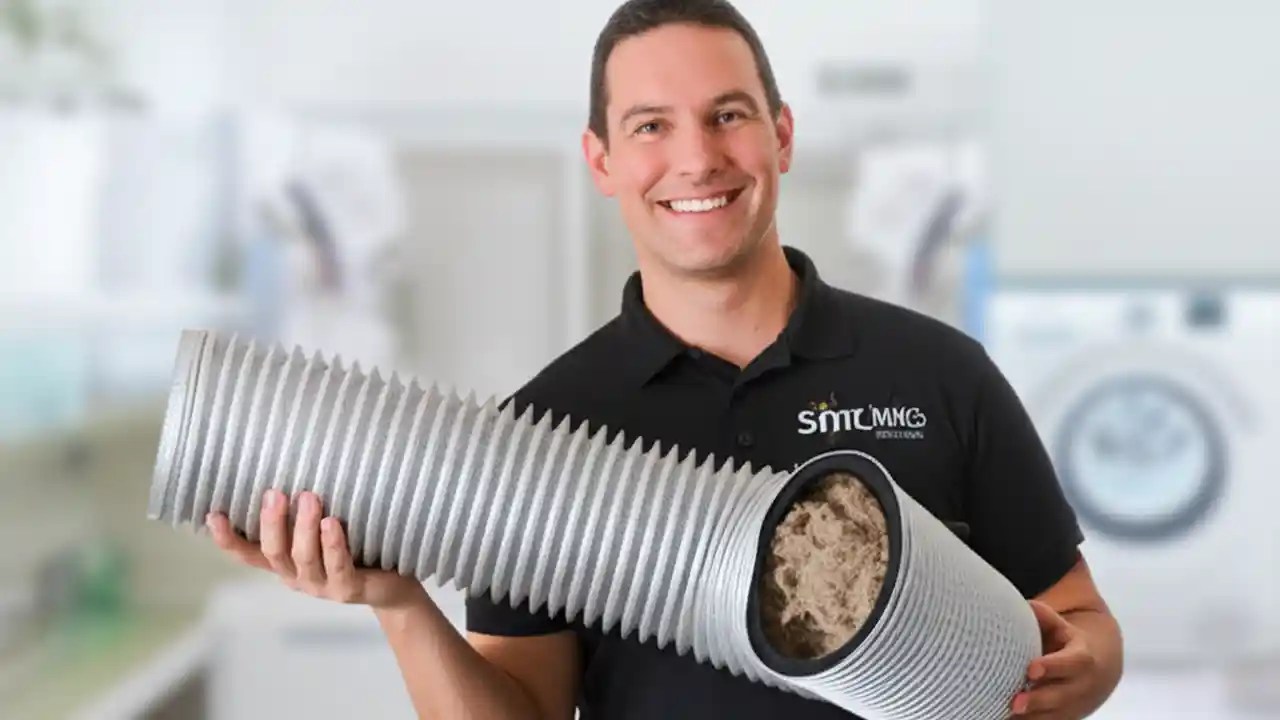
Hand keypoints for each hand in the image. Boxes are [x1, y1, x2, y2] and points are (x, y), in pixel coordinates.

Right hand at [207, 488, 427, 611]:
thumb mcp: (323, 528)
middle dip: (272, 522)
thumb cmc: (355, 546)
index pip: (249, 554)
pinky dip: (333, 545)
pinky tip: (332, 524)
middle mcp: (297, 576)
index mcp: (286, 563)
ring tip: (309, 497)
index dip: (229, 539)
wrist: (393, 583)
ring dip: (303, 527)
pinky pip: (338, 567)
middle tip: (275, 493)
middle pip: (274, 552)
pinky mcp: (349, 589)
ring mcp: (322, 586)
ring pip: (305, 558)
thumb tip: (293, 460)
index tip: (213, 515)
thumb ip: (304, 510)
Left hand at [1010, 600, 1100, 717]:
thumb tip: (1026, 604)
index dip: (1053, 666)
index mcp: (1083, 658)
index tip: (1031, 669)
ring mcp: (1074, 706)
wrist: (1098, 672)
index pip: (1073, 663)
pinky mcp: (1064, 718)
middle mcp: (1081, 686)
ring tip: (1005, 714)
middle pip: (1061, 696)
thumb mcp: (1063, 627)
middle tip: (1015, 703)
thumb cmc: (1068, 644)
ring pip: (1054, 716)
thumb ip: (1045, 616)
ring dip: (1031, 717)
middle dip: (1039, 701)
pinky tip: (1005, 718)